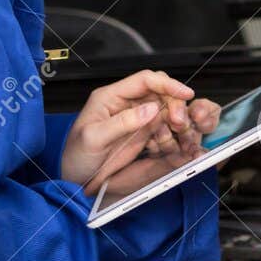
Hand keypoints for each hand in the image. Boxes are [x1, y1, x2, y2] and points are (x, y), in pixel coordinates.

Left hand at [58, 69, 221, 197]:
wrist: (76, 180)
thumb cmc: (76, 156)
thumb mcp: (94, 138)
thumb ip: (123, 122)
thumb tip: (151, 109)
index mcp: (111, 97)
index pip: (144, 80)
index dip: (166, 84)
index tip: (184, 93)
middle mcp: (126, 104)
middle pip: (159, 92)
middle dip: (174, 104)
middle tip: (180, 122)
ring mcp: (136, 119)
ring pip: (166, 111)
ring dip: (176, 121)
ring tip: (178, 135)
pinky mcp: (142, 134)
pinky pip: (164, 128)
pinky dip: (172, 134)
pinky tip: (172, 144)